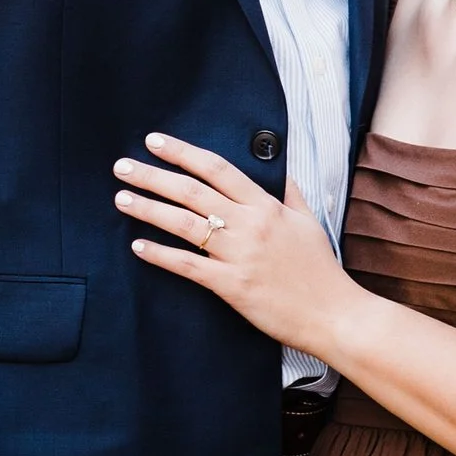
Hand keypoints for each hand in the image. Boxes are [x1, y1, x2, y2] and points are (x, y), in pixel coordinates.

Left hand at [115, 133, 356, 353]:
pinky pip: (188, 265)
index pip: (218, 169)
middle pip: (192, 191)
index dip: (183, 152)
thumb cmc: (321, 270)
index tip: (155, 141)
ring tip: (121, 198)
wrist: (334, 314)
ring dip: (149, 209)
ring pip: (185, 224)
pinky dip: (160, 254)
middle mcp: (250, 224)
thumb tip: (278, 168)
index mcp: (266, 206)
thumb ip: (289, 192)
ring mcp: (239, 255)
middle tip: (122, 166)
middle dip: (153, 176)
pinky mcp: (232, 286)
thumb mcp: (308, 221)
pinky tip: (138, 246)